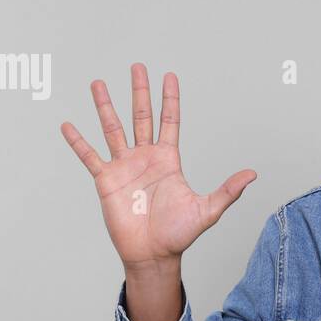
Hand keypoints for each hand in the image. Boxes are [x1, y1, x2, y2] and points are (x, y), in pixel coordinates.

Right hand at [60, 63, 256, 270]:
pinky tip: (68, 125)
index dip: (170, 99)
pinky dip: (78, 142)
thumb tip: (252, 175)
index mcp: (168, 160)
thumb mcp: (208, 210)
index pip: (170, 121)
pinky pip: (90, 157)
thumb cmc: (179, 234)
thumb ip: (228, 191)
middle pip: (141, 116)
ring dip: (105, 106)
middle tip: (137, 66)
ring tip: (98, 83)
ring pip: (113, 129)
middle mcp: (145, 158)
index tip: (169, 76)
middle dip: (139, 91)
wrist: (153, 255)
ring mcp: (124, 167)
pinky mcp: (106, 181)